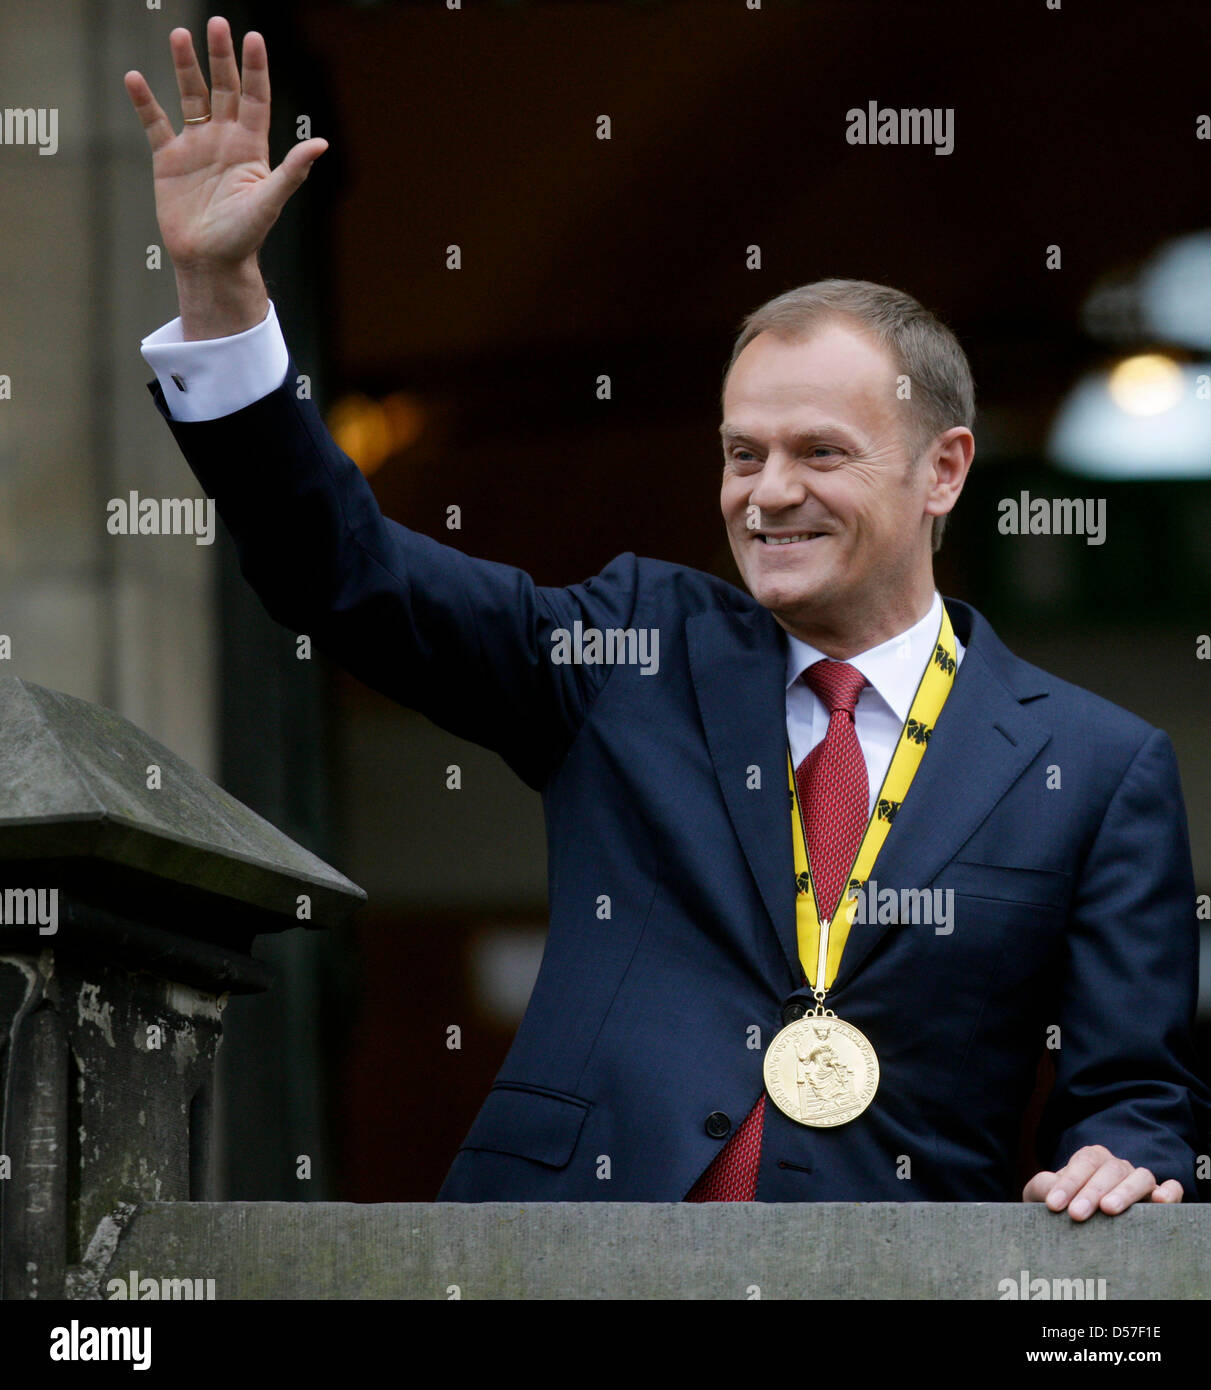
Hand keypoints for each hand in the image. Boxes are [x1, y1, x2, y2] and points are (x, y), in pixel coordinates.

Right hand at [123, 16, 326, 276]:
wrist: (210, 262)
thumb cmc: (244, 237)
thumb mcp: (269, 201)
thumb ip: (292, 171)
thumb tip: (321, 144)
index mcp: (251, 147)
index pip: (255, 98)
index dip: (255, 69)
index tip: (254, 37)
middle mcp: (225, 140)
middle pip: (223, 88)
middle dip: (220, 57)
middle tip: (217, 23)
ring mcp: (196, 147)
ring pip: (190, 97)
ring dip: (184, 67)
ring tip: (179, 35)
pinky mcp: (169, 160)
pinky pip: (156, 124)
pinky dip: (145, 102)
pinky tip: (135, 78)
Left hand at [1023, 1144, 1182, 1219]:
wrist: (1083, 1221)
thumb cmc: (1064, 1205)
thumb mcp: (1045, 1194)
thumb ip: (1042, 1187)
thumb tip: (1050, 1193)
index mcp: (1091, 1158)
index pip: (1083, 1162)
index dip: (1068, 1182)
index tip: (1053, 1205)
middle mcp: (1118, 1167)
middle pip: (1110, 1170)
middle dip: (1091, 1192)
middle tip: (1076, 1214)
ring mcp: (1140, 1181)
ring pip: (1140, 1177)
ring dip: (1125, 1192)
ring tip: (1109, 1209)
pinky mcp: (1161, 1198)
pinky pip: (1172, 1188)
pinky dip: (1169, 1192)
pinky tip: (1160, 1201)